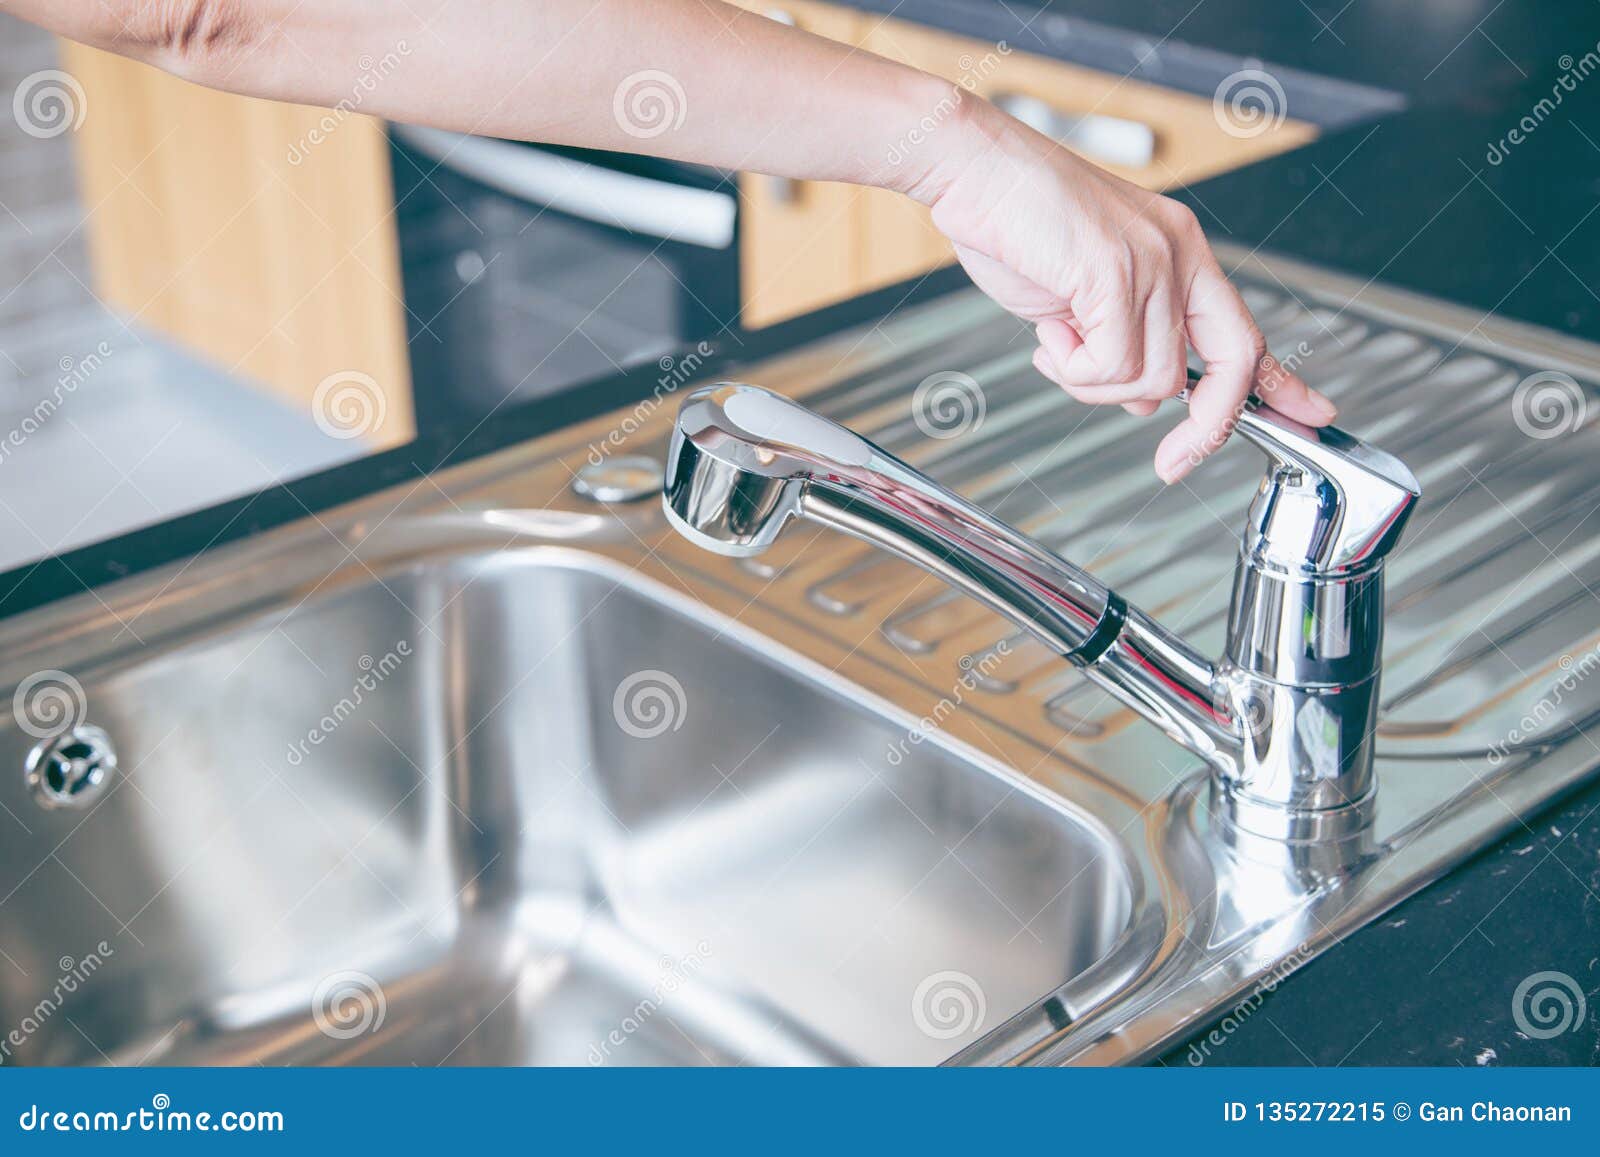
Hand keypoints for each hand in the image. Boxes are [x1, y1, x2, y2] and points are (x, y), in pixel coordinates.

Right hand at [920, 98, 1335, 482]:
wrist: (971, 169)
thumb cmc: (1014, 222)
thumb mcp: (1080, 299)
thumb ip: (1119, 342)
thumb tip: (1139, 399)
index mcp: (1179, 252)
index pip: (1244, 328)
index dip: (1282, 381)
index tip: (1311, 415)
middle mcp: (1179, 253)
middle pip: (1230, 363)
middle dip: (1208, 427)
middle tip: (1171, 463)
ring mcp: (1153, 260)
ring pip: (1154, 379)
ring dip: (1094, 383)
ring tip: (1055, 343)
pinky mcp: (1116, 271)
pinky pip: (1111, 364)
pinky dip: (1071, 368)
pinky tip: (1047, 331)